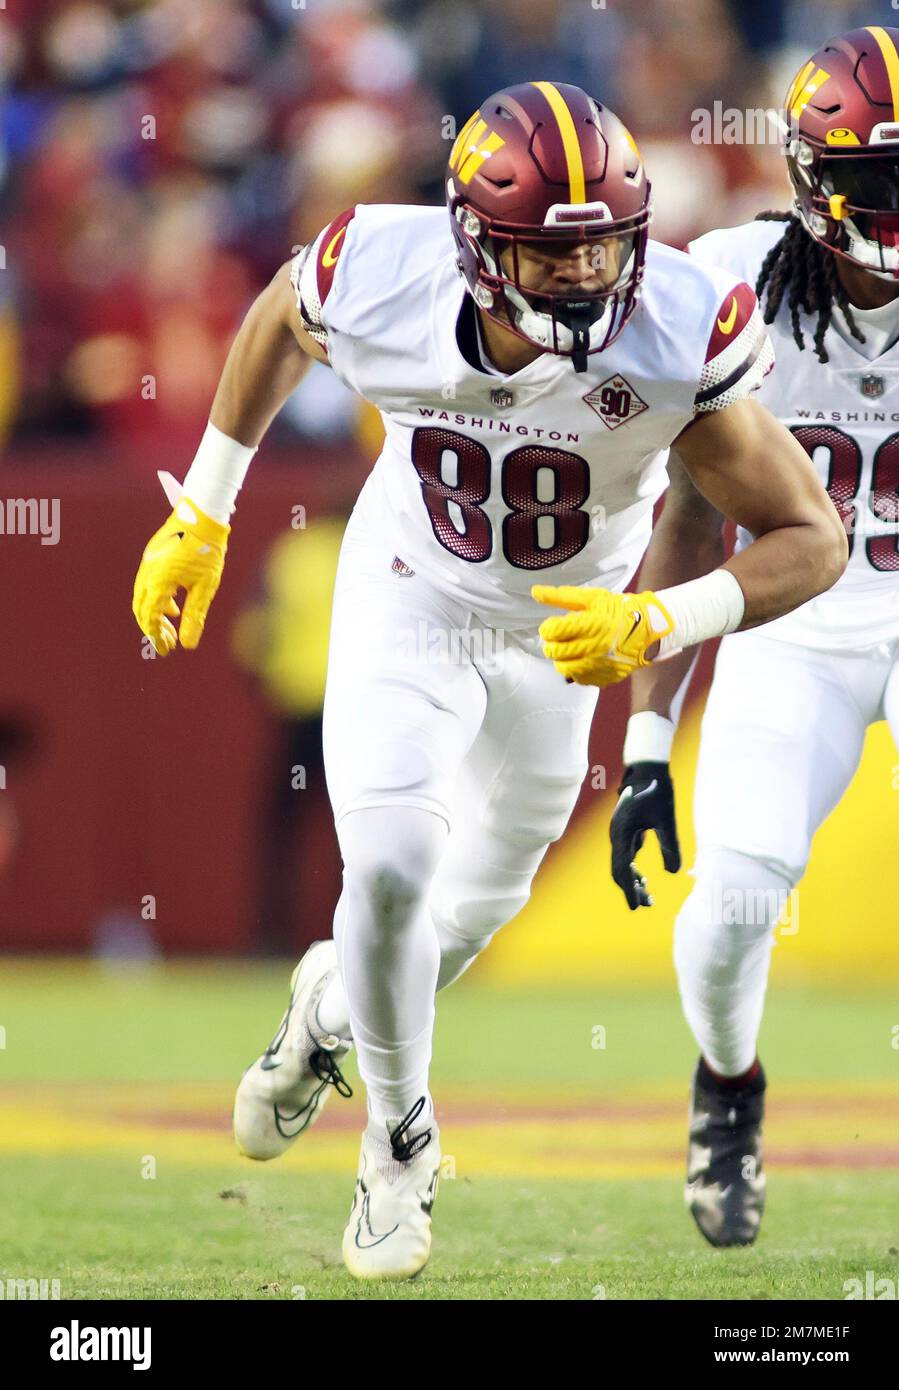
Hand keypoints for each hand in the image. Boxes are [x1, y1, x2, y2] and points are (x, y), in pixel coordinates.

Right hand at [132, 496, 229, 654]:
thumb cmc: (207, 550)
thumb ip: (195, 616)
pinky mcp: (152, 557)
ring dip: (154, 615)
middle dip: (153, 629)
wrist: (203, 515)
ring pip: (142, 597)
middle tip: (168, 644)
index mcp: (158, 583)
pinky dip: (157, 599)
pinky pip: (147, 584)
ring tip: (171, 628)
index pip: (150, 618)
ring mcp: (147, 563)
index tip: (167, 651)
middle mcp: (147, 573)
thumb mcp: (205, 587)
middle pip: (141, 610)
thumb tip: (188, 644)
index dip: (156, 638)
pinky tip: (173, 606)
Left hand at [532, 585, 673, 686]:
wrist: (647, 631)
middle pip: (554, 652)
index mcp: (590, 625)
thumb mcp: (591, 598)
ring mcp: (598, 665)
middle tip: (559, 638)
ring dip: (562, 659)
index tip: (553, 626)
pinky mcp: (603, 678)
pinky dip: (576, 670)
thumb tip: (535, 592)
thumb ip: (561, 596)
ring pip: (563, 668)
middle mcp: (593, 647)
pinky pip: (579, 679)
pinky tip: (583, 659)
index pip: (552, 631)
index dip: (548, 628)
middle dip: (552, 644)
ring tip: (570, 649)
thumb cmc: (617, 611)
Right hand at [610, 761, 680, 909]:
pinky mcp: (626, 831)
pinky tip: (644, 879)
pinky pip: (626, 856)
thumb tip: (675, 872)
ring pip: (622, 864)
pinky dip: (634, 870)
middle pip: (619, 870)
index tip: (636, 907)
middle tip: (647, 905)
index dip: (629, 890)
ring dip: (633, 881)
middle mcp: (617, 836)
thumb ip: (670, 845)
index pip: (622, 869)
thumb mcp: (667, 819)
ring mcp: (620, 834)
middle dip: (631, 889)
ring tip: (649, 896)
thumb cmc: (657, 792)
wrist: (647, 769)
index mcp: (622, 833)